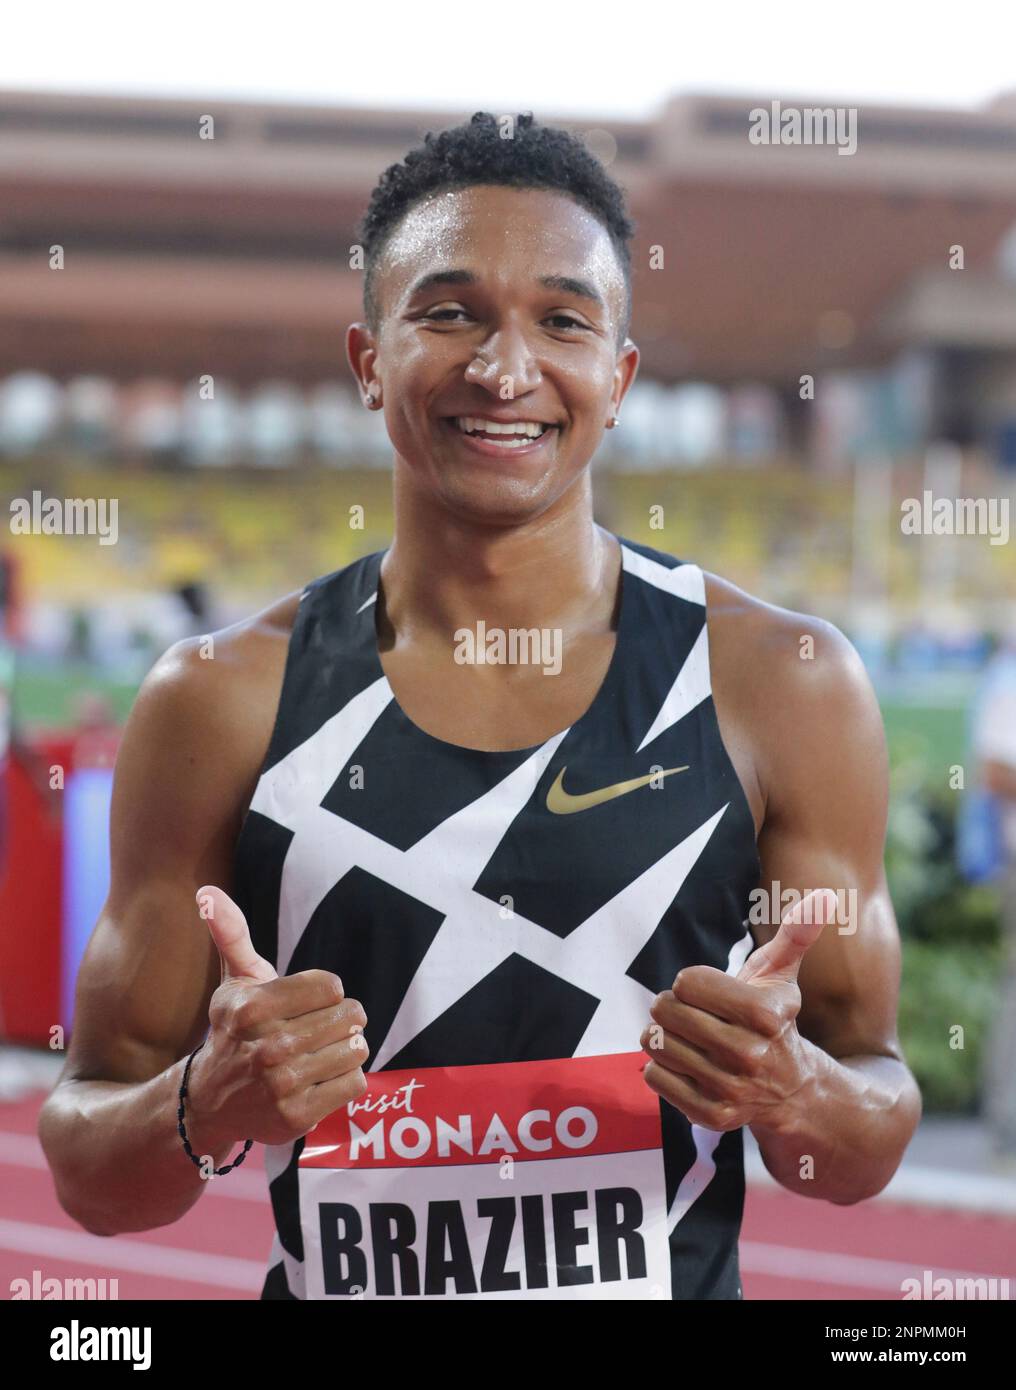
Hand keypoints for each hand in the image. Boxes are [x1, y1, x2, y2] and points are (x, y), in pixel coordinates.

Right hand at [188, 885, 368, 1149]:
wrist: (210, 1102)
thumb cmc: (234, 1031)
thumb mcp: (233, 981)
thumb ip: (230, 933)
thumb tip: (207, 892)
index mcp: (253, 1007)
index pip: (332, 985)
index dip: (325, 992)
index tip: (306, 1002)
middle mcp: (268, 1046)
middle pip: (349, 1016)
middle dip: (341, 1019)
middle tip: (318, 1028)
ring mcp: (282, 1085)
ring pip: (356, 1049)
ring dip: (346, 1048)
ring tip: (322, 1052)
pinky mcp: (297, 1116)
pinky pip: (355, 1083)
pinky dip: (347, 1078)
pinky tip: (322, 1077)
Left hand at [639, 889, 837, 1132]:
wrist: (791, 1091)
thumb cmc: (775, 1020)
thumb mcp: (783, 976)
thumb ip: (796, 934)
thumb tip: (825, 897)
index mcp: (766, 1015)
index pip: (687, 981)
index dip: (692, 982)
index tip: (708, 990)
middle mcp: (750, 1055)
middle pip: (668, 1010)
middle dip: (671, 1005)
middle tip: (690, 1013)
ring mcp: (730, 1089)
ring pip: (657, 1042)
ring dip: (663, 1035)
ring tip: (686, 1037)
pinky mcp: (710, 1115)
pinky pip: (654, 1077)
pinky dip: (661, 1067)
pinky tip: (686, 1065)